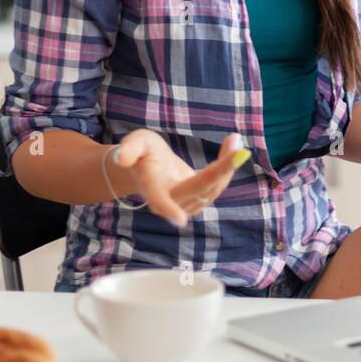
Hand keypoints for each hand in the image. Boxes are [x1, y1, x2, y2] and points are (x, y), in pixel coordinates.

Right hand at [108, 129, 248, 226]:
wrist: (148, 168)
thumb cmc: (141, 153)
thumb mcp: (135, 142)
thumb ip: (130, 149)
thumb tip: (121, 157)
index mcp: (151, 187)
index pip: (158, 199)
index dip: (167, 209)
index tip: (180, 221)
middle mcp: (170, 201)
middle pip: (198, 190)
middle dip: (220, 171)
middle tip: (239, 150)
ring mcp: (186, 204)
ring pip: (212, 189)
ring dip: (228, 166)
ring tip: (235, 140)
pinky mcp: (199, 201)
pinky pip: (217, 186)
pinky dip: (227, 167)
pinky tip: (233, 148)